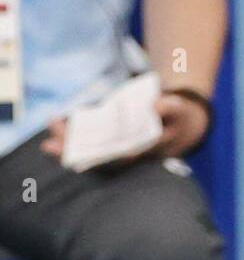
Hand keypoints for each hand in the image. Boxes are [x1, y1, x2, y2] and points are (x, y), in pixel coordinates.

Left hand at [41, 92, 207, 165]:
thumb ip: (170, 107)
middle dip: (72, 152)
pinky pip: (89, 137)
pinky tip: (57, 121)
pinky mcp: (111, 135)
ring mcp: (117, 145)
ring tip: (50, 128)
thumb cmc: (178, 117)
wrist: (178, 123)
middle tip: (48, 146)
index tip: (80, 154)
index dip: (97, 154)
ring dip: (67, 141)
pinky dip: (73, 132)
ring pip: (88, 147)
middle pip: (95, 155)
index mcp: (143, 150)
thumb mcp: (179, 111)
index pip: (117, 155)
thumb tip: (155, 104)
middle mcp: (127, 152)